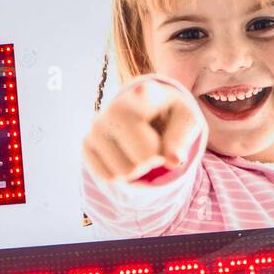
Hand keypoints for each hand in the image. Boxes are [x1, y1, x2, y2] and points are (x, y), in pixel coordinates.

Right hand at [82, 77, 202, 182]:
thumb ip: (182, 138)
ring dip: (135, 172)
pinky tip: (126, 156)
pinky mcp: (86, 143)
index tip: (162, 143)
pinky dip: (121, 176)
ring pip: (119, 175)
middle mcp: (113, 108)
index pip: (147, 145)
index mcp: (141, 96)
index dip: (156, 154)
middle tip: (154, 149)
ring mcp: (96, 127)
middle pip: (135, 164)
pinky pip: (106, 177)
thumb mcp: (187, 120)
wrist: (148, 108)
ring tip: (139, 151)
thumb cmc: (171, 115)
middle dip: (149, 164)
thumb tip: (173, 161)